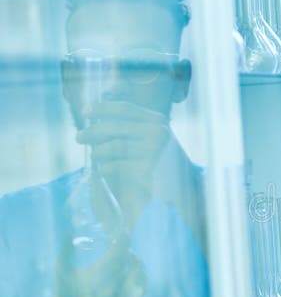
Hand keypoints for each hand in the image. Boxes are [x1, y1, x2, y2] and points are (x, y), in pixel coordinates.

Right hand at [32, 235, 146, 296]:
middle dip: (128, 251)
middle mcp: (110, 288)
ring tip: (131, 258)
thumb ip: (65, 250)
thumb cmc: (62, 293)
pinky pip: (140, 292)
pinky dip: (141, 279)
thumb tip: (68, 231)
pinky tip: (137, 274)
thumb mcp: (61, 271)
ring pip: (138, 276)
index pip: (117, 254)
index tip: (124, 231)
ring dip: (136, 264)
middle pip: (129, 263)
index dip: (122, 240)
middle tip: (124, 245)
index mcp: (96, 277)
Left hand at [76, 100, 195, 216]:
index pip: (124, 109)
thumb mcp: (154, 139)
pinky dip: (105, 168)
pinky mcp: (146, 169)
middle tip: (79, 137)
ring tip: (95, 156)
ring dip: (98, 152)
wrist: (186, 188)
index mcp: (157, 121)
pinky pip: (115, 165)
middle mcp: (156, 132)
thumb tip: (98, 122)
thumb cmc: (165, 164)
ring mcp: (152, 150)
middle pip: (113, 127)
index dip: (102, 108)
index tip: (85, 111)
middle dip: (92, 132)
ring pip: (112, 146)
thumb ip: (133, 128)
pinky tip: (104, 170)